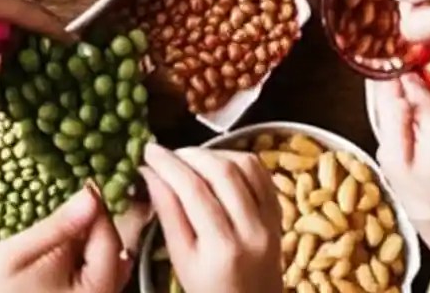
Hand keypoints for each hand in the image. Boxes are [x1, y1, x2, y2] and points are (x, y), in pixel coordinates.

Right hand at [0, 186, 133, 292]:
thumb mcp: (17, 253)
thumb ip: (60, 227)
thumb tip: (93, 196)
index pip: (110, 241)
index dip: (99, 208)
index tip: (87, 182)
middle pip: (110, 256)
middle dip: (96, 225)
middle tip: (78, 196)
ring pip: (99, 269)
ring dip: (88, 242)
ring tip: (68, 217)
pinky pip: (85, 281)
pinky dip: (78, 260)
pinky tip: (61, 244)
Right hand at [141, 144, 280, 292]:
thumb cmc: (209, 290)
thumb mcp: (181, 259)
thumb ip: (168, 213)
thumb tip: (150, 173)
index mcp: (222, 248)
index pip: (193, 190)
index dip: (168, 165)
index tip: (149, 150)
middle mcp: (252, 229)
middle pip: (222, 171)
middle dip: (190, 154)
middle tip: (167, 154)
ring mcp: (271, 219)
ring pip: (245, 165)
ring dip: (214, 153)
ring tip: (190, 159)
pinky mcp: (280, 212)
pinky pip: (261, 173)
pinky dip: (237, 160)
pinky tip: (217, 164)